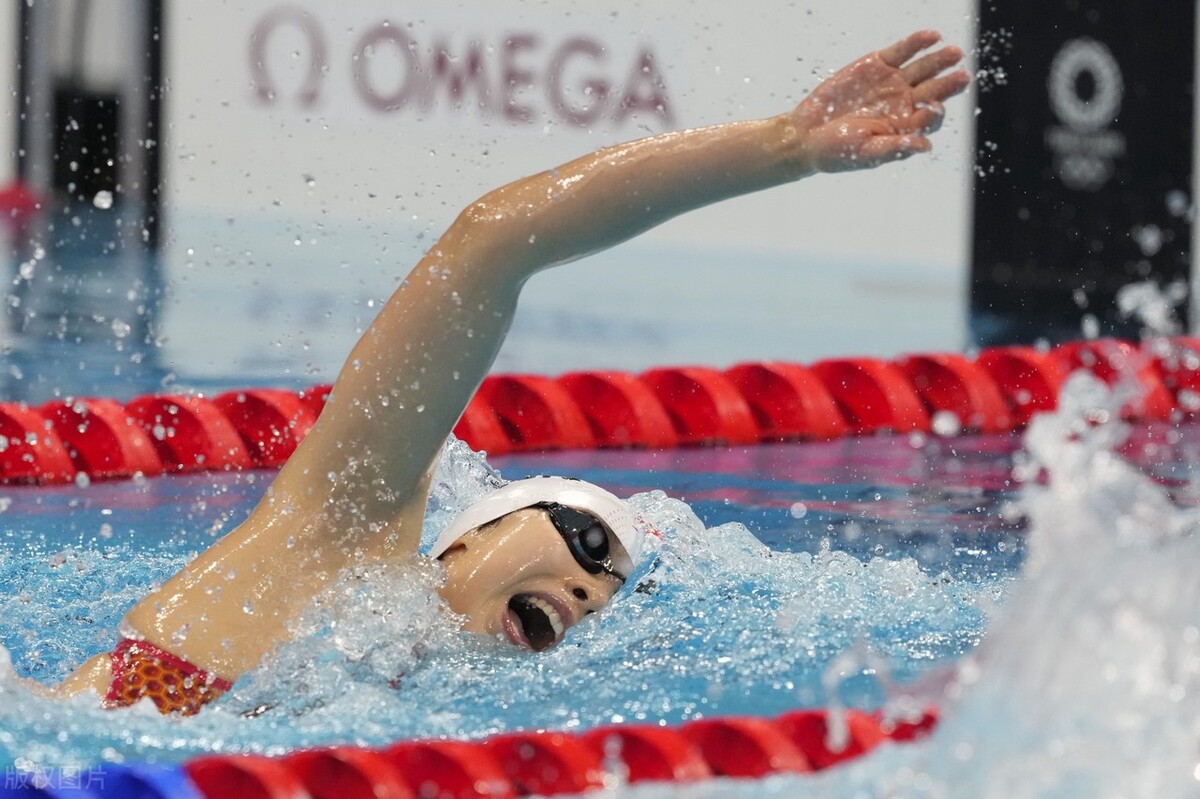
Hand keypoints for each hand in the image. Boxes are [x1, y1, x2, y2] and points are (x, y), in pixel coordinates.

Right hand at [789, 30, 969, 173]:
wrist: (807, 133)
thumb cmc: (837, 151)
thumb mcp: (865, 153)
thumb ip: (895, 148)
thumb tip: (925, 146)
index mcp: (906, 127)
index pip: (929, 118)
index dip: (934, 112)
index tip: (934, 108)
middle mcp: (904, 104)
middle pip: (933, 90)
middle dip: (948, 84)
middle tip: (963, 77)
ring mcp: (893, 82)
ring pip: (923, 68)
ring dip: (939, 61)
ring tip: (954, 53)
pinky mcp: (878, 64)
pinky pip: (902, 52)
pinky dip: (916, 43)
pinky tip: (932, 36)